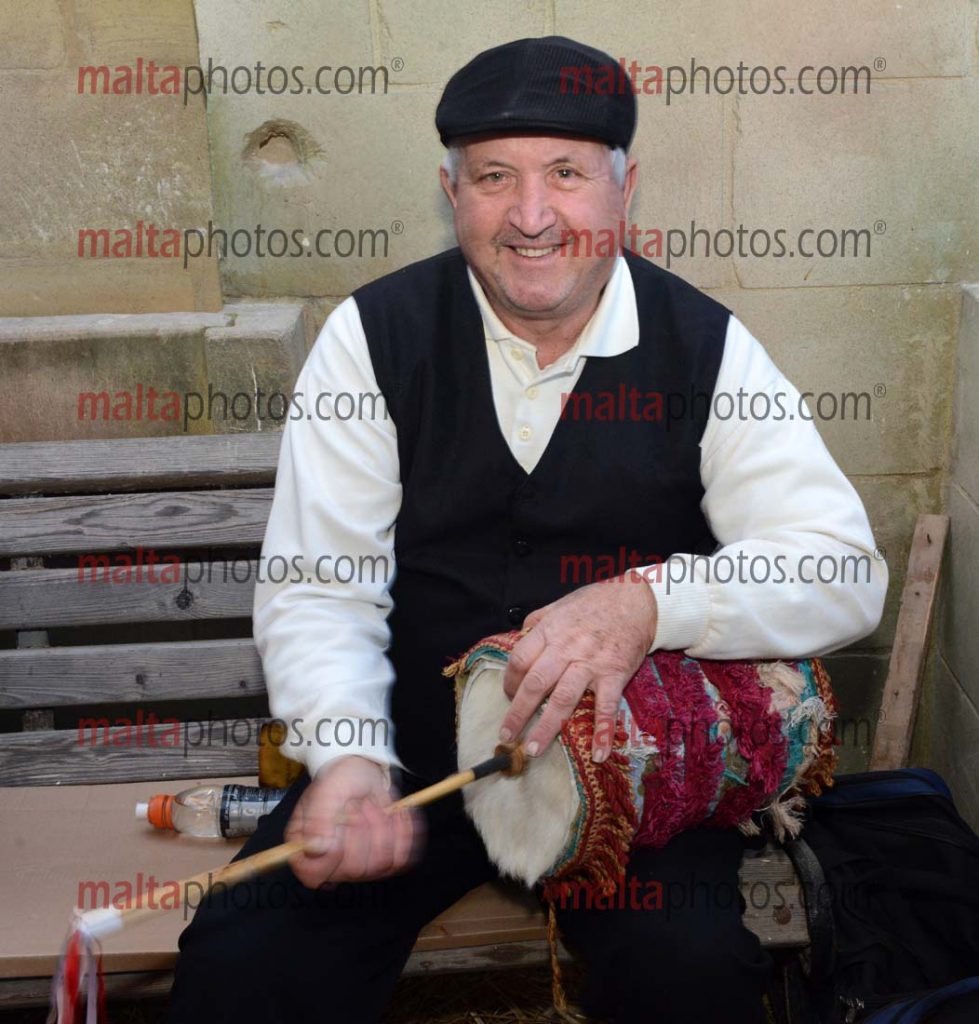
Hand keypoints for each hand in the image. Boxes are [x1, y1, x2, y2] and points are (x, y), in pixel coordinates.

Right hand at [285, 755, 422, 887]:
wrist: (363, 770)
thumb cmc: (339, 779)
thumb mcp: (326, 790)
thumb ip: (319, 818)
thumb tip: (317, 849)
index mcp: (304, 847)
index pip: (314, 875)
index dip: (334, 856)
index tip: (343, 826)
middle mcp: (329, 863)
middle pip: (355, 869)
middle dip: (364, 829)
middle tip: (360, 804)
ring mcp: (357, 865)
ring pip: (381, 864)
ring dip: (384, 828)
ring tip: (375, 806)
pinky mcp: (383, 860)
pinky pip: (400, 858)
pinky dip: (403, 833)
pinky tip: (395, 814)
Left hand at [499, 572, 657, 762]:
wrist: (636, 600)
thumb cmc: (595, 602)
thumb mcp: (559, 604)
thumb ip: (537, 621)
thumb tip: (518, 636)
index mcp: (550, 632)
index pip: (520, 659)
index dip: (509, 681)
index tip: (507, 695)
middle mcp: (566, 649)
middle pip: (536, 684)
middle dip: (518, 712)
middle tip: (507, 735)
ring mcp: (590, 664)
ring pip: (564, 699)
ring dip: (547, 727)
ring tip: (534, 749)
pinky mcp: (614, 674)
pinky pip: (606, 707)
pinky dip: (603, 731)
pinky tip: (598, 753)